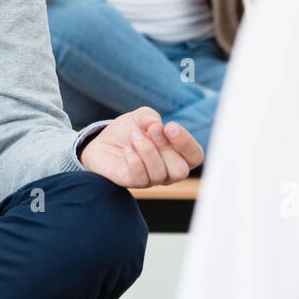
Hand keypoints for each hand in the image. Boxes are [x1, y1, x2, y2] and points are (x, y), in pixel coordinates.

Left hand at [79, 106, 202, 187]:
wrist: (102, 142)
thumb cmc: (129, 131)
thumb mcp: (140, 117)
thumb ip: (149, 116)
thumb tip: (154, 122)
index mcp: (178, 154)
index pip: (195, 156)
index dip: (186, 143)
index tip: (170, 126)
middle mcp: (168, 171)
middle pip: (180, 170)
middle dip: (165, 147)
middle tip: (152, 130)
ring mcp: (151, 179)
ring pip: (159, 174)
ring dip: (147, 150)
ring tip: (134, 135)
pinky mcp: (132, 183)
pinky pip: (140, 178)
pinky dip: (134, 160)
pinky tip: (127, 148)